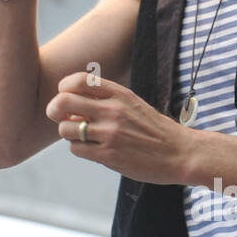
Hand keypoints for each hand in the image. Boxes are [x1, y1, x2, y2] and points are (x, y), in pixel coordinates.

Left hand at [45, 72, 195, 183]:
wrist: (181, 153)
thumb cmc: (155, 130)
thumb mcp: (134, 104)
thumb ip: (106, 99)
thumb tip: (72, 104)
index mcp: (120, 94)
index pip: (77, 80)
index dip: (64, 88)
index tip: (68, 97)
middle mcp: (113, 110)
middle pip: (63, 101)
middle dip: (55, 110)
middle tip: (60, 116)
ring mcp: (110, 133)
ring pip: (66, 129)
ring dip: (68, 133)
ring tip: (82, 136)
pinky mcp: (109, 155)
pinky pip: (76, 149)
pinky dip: (79, 149)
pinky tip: (93, 149)